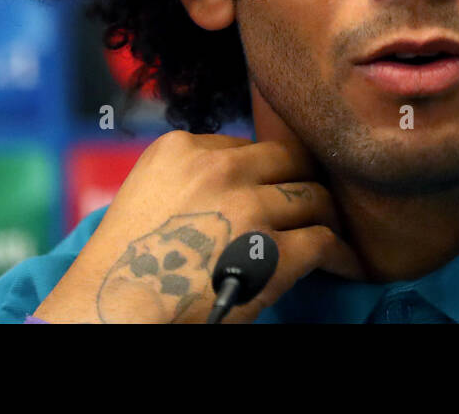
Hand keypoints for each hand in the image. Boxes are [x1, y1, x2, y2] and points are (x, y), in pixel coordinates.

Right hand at [32, 131, 364, 322]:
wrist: (112, 311)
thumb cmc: (123, 265)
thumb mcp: (147, 193)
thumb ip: (191, 178)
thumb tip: (243, 182)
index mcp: (182, 148)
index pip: (246, 147)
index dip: (262, 172)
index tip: (270, 190)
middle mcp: (219, 167)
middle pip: (288, 160)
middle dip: (301, 181)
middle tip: (312, 202)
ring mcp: (248, 206)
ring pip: (313, 197)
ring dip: (326, 215)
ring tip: (333, 229)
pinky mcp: (271, 250)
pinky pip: (324, 241)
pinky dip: (341, 254)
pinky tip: (347, 263)